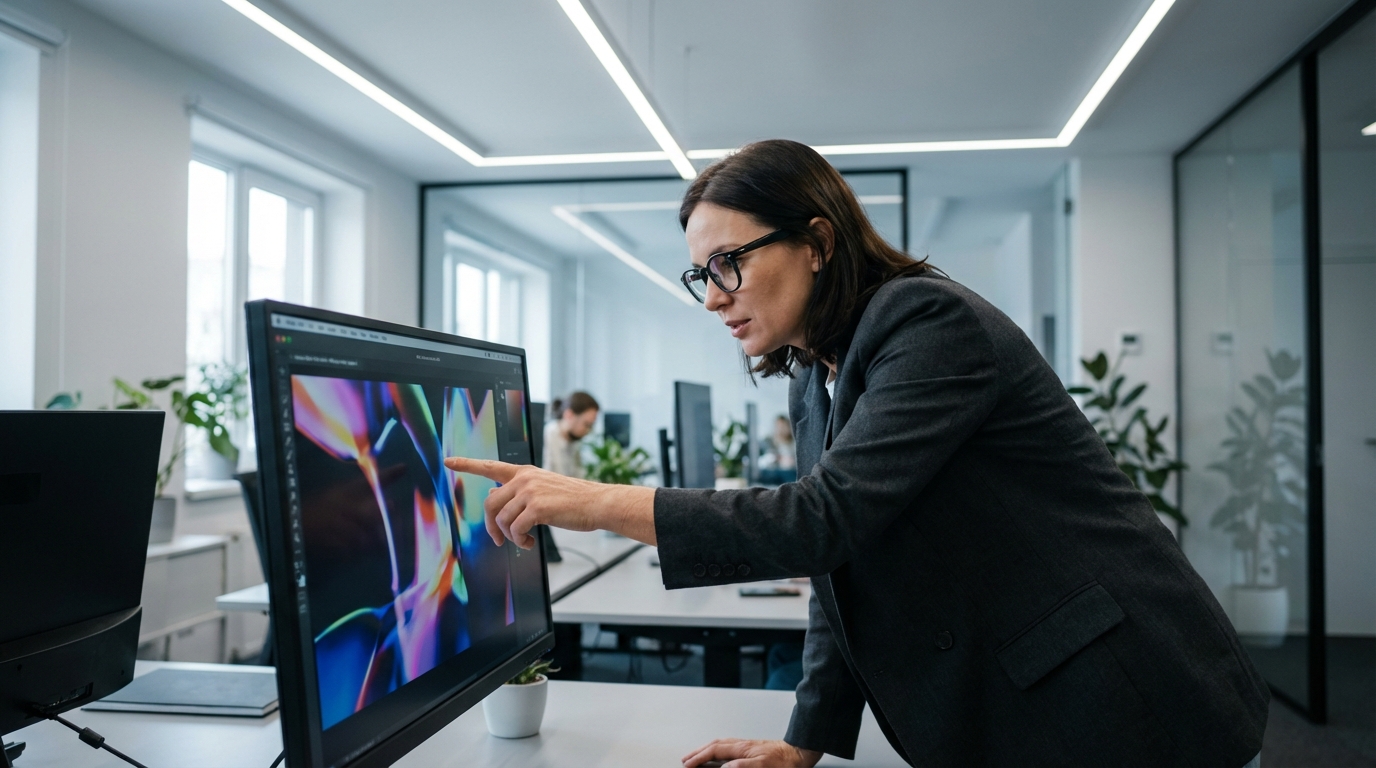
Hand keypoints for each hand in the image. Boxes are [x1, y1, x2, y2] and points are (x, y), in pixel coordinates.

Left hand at [442, 456, 655, 548]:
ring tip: (524, 540)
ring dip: (510, 536)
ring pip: (502, 520)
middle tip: (500, 540)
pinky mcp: (537, 508)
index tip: (449, 462)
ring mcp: (530, 491)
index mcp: (524, 472)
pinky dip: (520, 541)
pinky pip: (515, 530)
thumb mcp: (543, 489)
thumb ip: (518, 492)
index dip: (467, 465)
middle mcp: (524, 478)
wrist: (597, 503)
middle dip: (491, 527)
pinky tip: (531, 542)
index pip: (491, 466)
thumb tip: (493, 499)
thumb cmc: (573, 500)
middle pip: (490, 504)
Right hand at [681, 739, 822, 767]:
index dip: (699, 757)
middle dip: (698, 752)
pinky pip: (728, 746)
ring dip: (706, 750)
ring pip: (720, 744)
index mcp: (742, 748)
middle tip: (686, 759)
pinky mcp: (752, 748)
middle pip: (714, 745)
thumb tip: (725, 767)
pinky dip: (717, 749)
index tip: (688, 764)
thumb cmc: (785, 761)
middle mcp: (743, 745)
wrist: (800, 752)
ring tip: (698, 756)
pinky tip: (719, 755)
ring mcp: (747, 746)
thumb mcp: (764, 766)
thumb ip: (743, 766)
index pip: (714, 751)